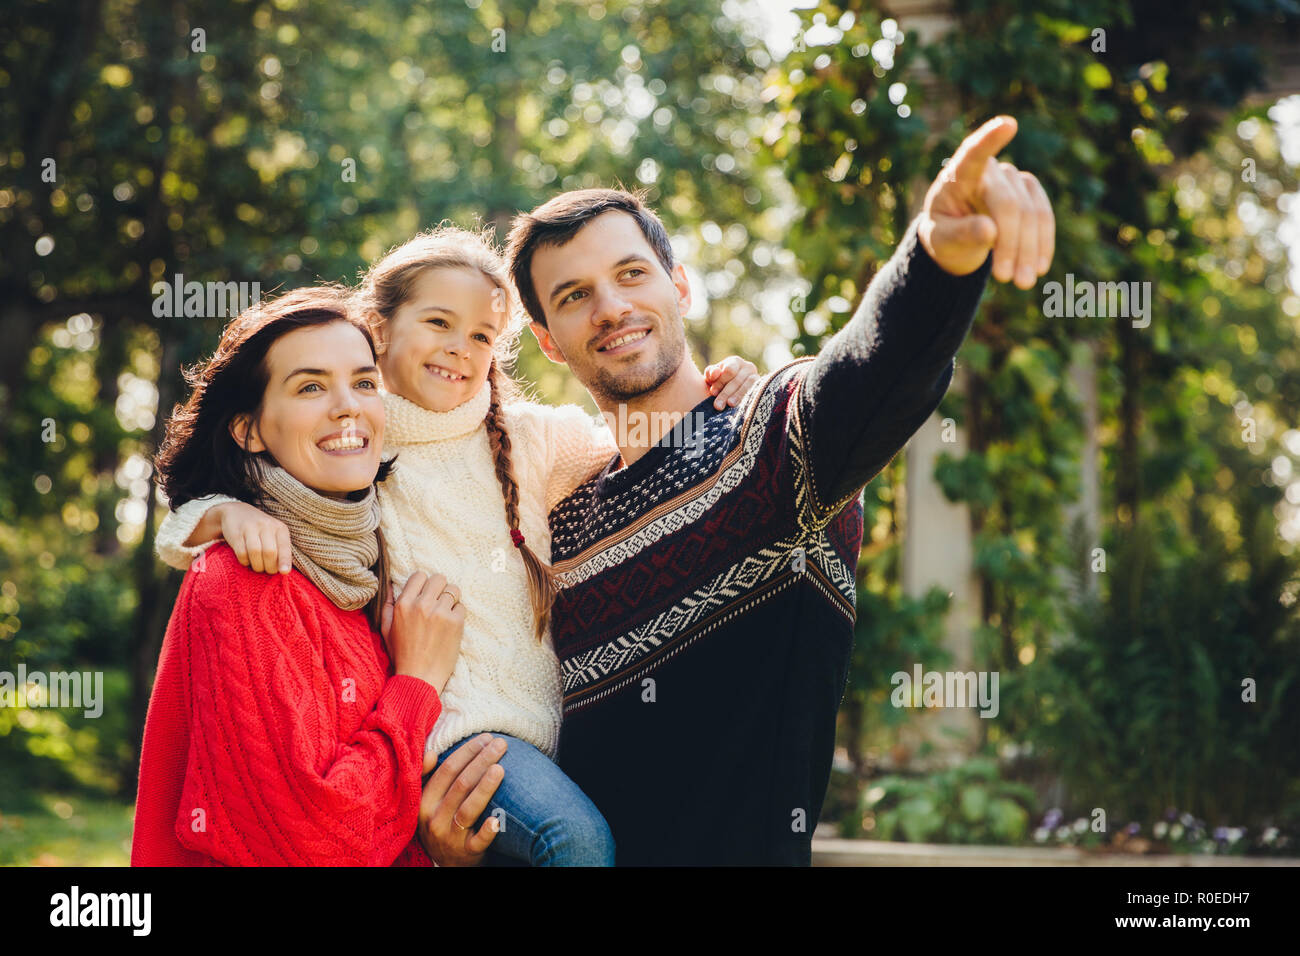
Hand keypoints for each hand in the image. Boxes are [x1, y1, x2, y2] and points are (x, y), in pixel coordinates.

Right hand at [206, 501, 291, 573]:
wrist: (235, 512)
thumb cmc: (259, 530)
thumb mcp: (274, 535)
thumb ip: (280, 549)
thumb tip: (284, 571)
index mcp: (279, 527)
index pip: (284, 546)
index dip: (284, 560)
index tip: (284, 572)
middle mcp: (266, 525)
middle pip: (270, 552)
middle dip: (269, 567)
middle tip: (267, 570)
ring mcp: (250, 528)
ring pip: (255, 552)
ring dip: (257, 565)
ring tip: (258, 567)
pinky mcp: (236, 533)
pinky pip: (242, 553)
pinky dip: (245, 561)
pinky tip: (247, 561)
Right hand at [384, 572, 464, 692]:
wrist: (419, 678)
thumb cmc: (402, 655)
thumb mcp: (386, 629)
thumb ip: (387, 605)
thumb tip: (391, 585)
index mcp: (403, 604)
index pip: (420, 575)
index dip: (424, 584)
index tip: (426, 594)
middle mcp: (422, 605)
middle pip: (439, 578)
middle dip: (439, 588)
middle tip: (438, 602)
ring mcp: (440, 612)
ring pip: (453, 590)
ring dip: (450, 600)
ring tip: (445, 613)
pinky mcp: (455, 622)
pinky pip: (461, 606)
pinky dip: (458, 614)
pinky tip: (450, 626)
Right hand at [416, 734, 506, 865]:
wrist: (448, 862)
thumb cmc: (442, 822)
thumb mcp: (429, 801)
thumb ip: (428, 777)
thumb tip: (432, 752)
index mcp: (425, 802)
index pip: (446, 771)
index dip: (467, 752)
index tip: (486, 737)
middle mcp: (434, 819)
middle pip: (460, 785)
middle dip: (481, 761)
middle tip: (501, 745)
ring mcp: (450, 837)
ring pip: (468, 809)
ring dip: (484, 788)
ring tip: (500, 769)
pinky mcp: (466, 853)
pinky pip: (477, 841)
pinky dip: (487, 831)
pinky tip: (497, 819)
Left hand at [703, 355, 759, 409]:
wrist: (729, 393)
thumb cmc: (718, 384)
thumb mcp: (711, 378)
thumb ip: (711, 373)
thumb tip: (715, 373)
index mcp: (735, 362)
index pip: (729, 370)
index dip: (721, 382)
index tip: (713, 393)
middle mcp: (748, 367)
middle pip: (737, 380)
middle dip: (726, 393)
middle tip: (717, 405)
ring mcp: (756, 377)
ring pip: (748, 386)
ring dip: (738, 396)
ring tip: (730, 405)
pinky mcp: (762, 387)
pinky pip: (756, 392)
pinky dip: (748, 398)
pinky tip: (741, 406)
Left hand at [918, 115, 1054, 288]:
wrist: (956, 238)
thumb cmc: (943, 233)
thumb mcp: (941, 240)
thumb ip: (961, 234)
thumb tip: (991, 231)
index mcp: (958, 175)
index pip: (973, 153)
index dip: (990, 140)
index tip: (1007, 124)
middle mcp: (989, 172)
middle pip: (1008, 205)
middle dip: (1010, 244)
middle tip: (1005, 279)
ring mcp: (1014, 180)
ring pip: (1031, 213)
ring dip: (1030, 251)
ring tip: (1023, 283)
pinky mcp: (1031, 193)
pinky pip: (1045, 218)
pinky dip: (1043, 244)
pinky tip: (1040, 268)